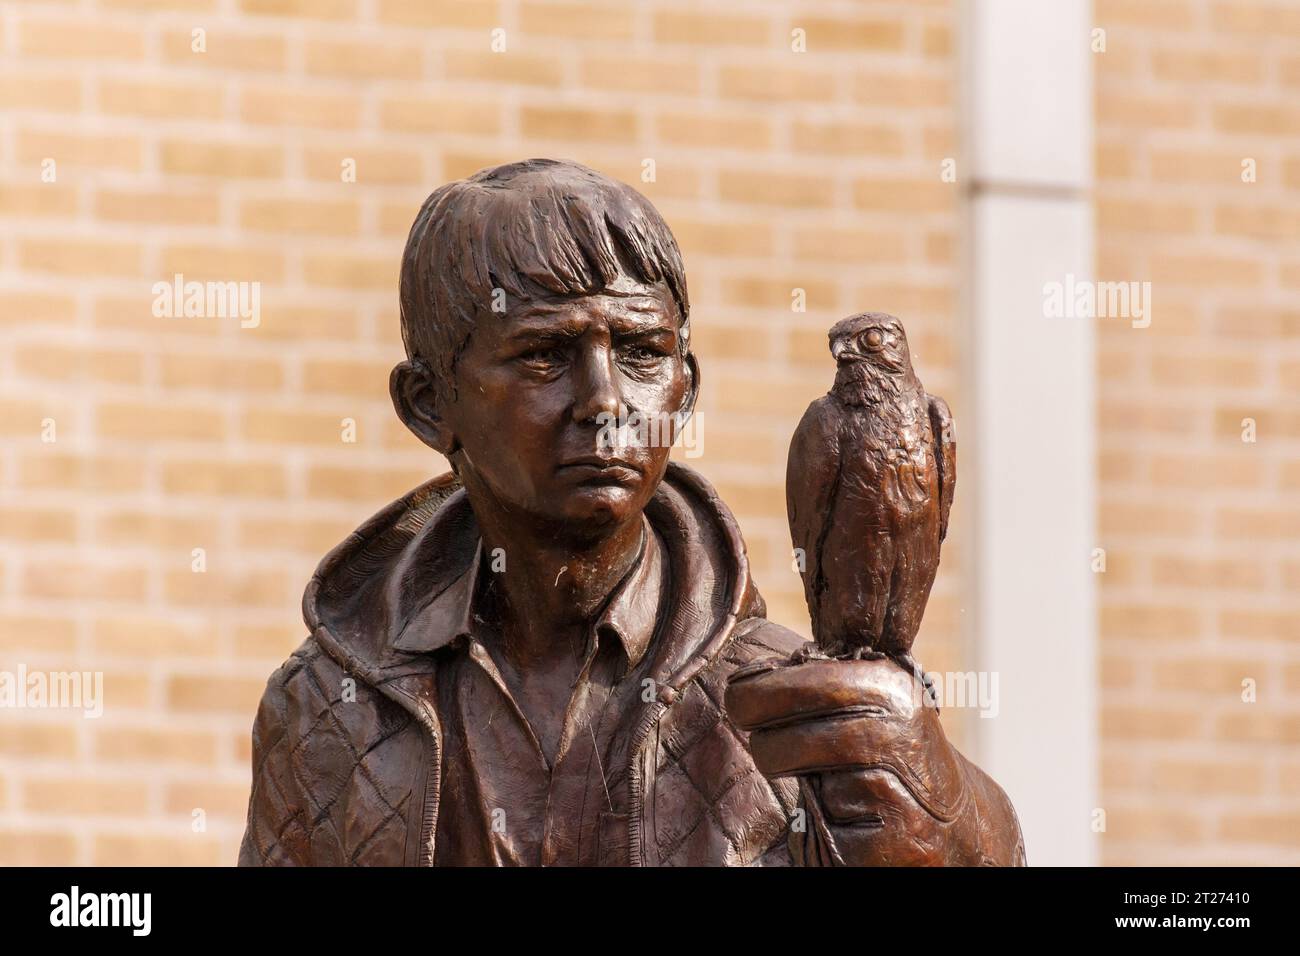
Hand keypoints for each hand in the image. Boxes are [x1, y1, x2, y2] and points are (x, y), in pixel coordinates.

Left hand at [725, 650, 1024, 865]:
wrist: (953, 825)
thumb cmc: (886, 758)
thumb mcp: (868, 706)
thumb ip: (820, 687)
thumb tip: (744, 683)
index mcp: (890, 686)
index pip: (813, 680)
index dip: (763, 690)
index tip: (737, 698)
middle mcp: (901, 730)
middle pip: (800, 735)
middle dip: (767, 742)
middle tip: (759, 743)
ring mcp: (901, 787)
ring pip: (814, 783)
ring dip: (803, 784)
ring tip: (815, 777)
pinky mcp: (898, 839)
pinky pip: (831, 828)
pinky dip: (827, 825)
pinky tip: (851, 818)